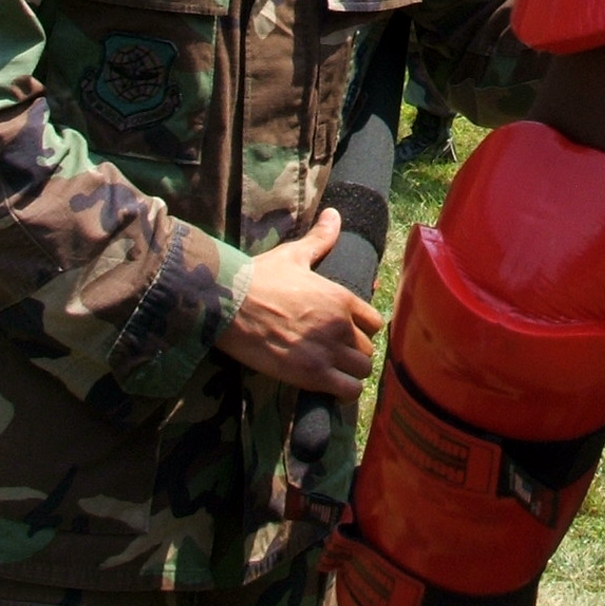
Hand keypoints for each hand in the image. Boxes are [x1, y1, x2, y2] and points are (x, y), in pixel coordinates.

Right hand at [213, 209, 383, 396]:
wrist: (228, 304)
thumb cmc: (259, 278)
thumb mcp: (294, 255)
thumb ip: (320, 239)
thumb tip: (334, 214)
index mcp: (341, 297)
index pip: (375, 321)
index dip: (363, 329)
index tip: (348, 332)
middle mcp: (340, 325)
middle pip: (369, 349)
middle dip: (355, 352)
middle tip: (337, 354)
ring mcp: (327, 351)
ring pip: (362, 371)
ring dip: (350, 372)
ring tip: (334, 370)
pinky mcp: (311, 374)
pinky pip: (348, 391)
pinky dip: (343, 391)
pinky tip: (329, 385)